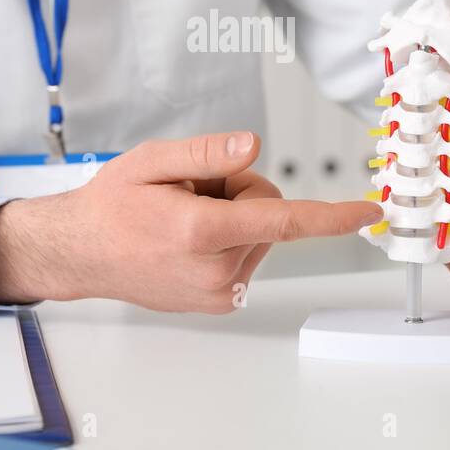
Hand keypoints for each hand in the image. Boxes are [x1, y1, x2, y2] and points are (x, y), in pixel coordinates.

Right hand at [0, 131, 382, 312]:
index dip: (331, 216)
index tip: (368, 212)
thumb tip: (253, 147)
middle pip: (267, 212)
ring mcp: (218, 292)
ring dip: (230, 219)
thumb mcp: (152, 161)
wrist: (81, 253)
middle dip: (238, 192)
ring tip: (181, 220)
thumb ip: (206, 153)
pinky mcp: (220, 302)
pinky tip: (186, 240)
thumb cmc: (112, 205)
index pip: (283, 221)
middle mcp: (215, 270)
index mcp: (201, 232)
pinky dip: (227, 240)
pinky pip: (247, 254)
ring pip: (259, 234)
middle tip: (189, 193)